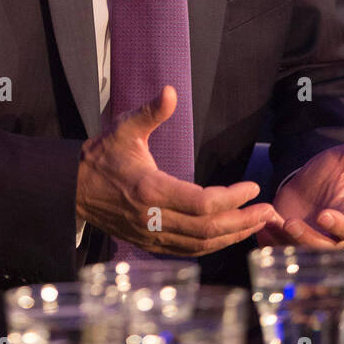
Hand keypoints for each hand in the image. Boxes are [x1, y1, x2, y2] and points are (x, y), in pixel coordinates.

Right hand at [76, 85, 284, 255]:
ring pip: (201, 245)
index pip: (202, 202)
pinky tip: (231, 235)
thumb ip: (151, 112)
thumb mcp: (125, 127)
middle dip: (243, 221)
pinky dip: (214, 246)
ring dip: (233, 236)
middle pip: (208, 230)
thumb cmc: (103, 155)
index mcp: (150, 189)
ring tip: (258, 223)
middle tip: (269, 211)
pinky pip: (189, 251)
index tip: (253, 187)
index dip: (232, 198)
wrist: (74, 189)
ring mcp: (151, 235)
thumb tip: (171, 91)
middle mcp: (152, 218)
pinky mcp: (150, 244)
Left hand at [257, 124, 343, 249]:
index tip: (324, 215)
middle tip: (291, 223)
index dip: (339, 225)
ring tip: (275, 222)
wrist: (302, 186)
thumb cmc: (327, 175)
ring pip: (300, 251)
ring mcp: (308, 243)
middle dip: (307, 238)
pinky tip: (261, 225)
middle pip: (323, 248)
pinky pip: (279, 248)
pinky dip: (269, 240)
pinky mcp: (288, 244)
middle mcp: (331, 237)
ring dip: (286, 240)